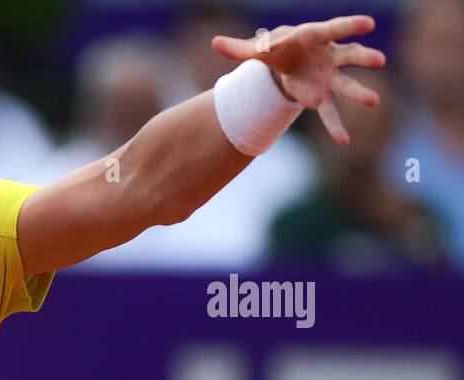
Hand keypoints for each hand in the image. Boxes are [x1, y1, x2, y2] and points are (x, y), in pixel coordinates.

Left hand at [212, 15, 386, 145]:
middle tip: (380, 60)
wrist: (283, 64)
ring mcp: (329, 77)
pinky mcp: (321, 96)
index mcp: (315, 36)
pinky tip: (343, 142)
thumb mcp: (258, 49)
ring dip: (358, 92)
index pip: (335, 29)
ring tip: (373, 101)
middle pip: (349, 55)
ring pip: (346, 83)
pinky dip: (335, 126)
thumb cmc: (276, 48)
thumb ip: (239, 48)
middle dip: (363, 57)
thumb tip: (214, 43)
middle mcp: (329, 55)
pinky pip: (329, 113)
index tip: (369, 23)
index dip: (350, 25)